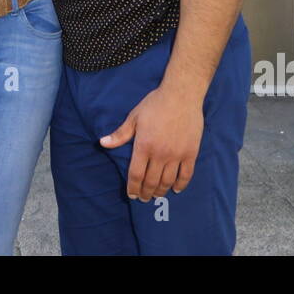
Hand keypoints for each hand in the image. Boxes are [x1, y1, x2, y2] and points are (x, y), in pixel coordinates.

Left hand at [100, 84, 203, 200]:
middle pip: (151, 182)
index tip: (132, 195)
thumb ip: (120, 134)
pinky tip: (175, 189)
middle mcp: (160, 154)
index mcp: (143, 146)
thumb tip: (102, 143)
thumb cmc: (155, 104)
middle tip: (143, 198)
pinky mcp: (190, 153)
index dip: (133, 188)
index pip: (135, 175)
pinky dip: (181, 185)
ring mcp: (176, 155)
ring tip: (157, 195)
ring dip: (161, 191)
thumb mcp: (134, 117)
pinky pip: (186, 175)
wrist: (181, 95)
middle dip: (146, 193)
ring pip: (167, 181)